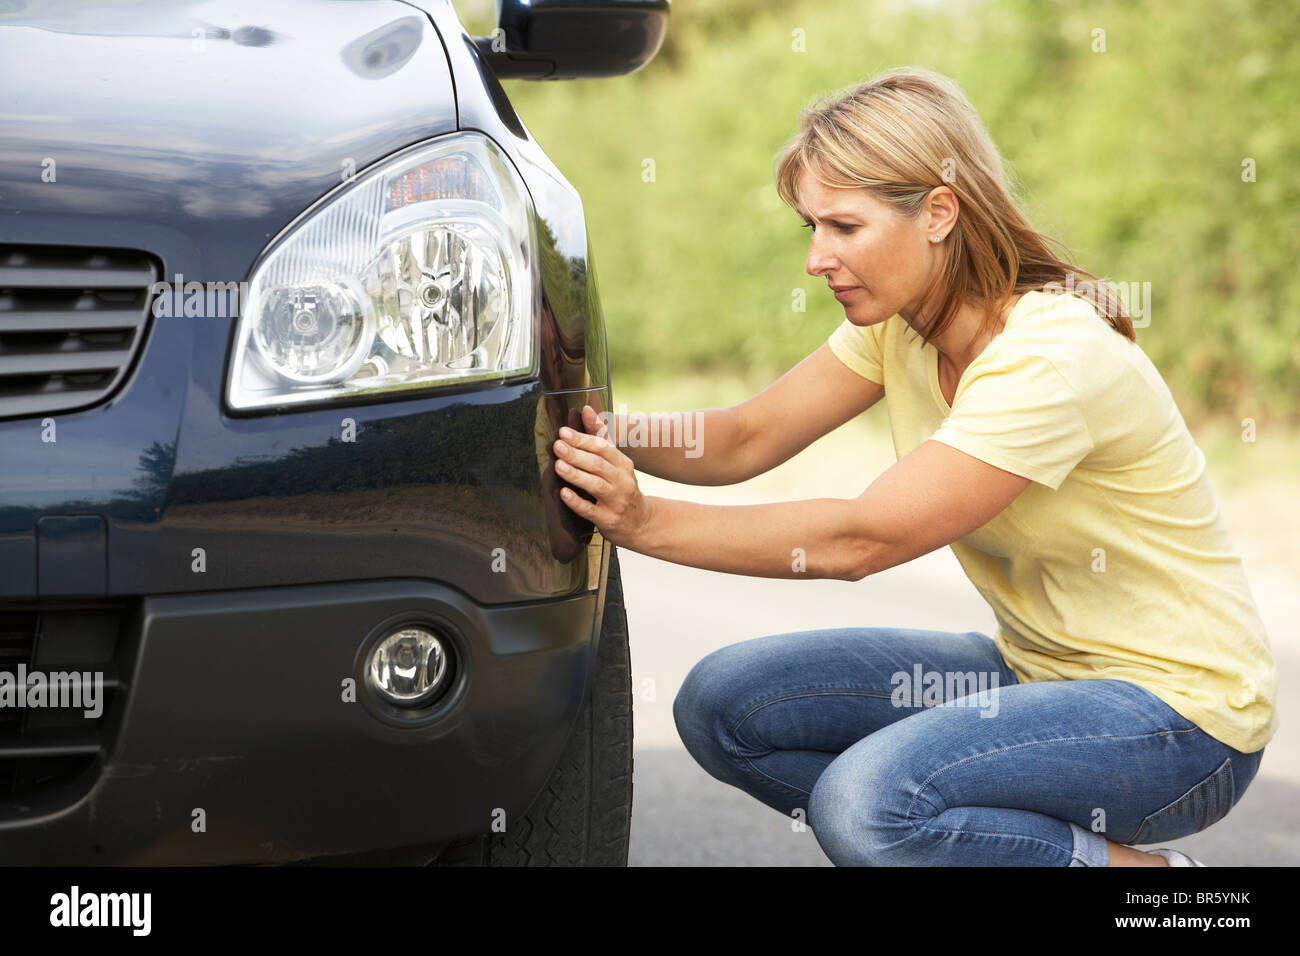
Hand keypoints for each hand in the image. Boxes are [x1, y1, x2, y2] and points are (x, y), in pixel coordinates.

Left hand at [553, 404, 652, 547]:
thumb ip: (599, 436)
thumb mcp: (616, 462)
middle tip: (558, 446)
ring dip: (576, 475)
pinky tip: (563, 493)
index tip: (563, 432)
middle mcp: (622, 481)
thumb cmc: (622, 487)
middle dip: (577, 454)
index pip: (603, 448)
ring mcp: (616, 502)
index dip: (583, 439)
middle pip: (599, 465)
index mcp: (623, 464)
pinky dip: (577, 501)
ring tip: (558, 465)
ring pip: (596, 486)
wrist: (641, 522)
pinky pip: (591, 510)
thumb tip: (586, 409)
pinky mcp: (608, 520)